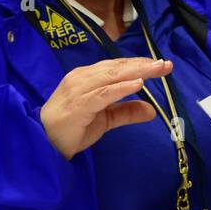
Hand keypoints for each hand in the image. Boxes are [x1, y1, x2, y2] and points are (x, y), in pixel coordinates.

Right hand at [40, 57, 160, 159]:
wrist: (45, 145)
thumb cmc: (72, 129)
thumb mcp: (105, 119)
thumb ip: (126, 112)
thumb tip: (152, 110)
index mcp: (88, 77)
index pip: (117, 66)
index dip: (139, 64)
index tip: (161, 65)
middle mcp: (82, 78)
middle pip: (117, 67)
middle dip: (143, 65)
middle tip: (165, 64)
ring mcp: (79, 89)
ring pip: (111, 76)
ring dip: (136, 71)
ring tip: (157, 69)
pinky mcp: (78, 105)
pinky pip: (103, 94)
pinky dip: (121, 88)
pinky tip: (137, 85)